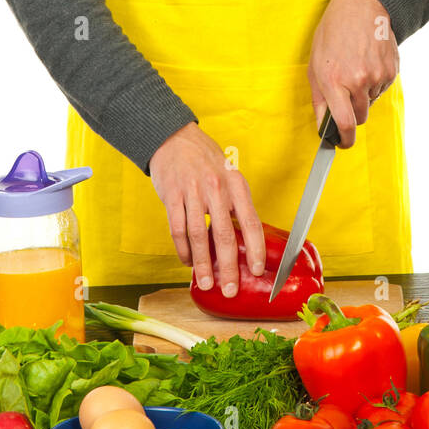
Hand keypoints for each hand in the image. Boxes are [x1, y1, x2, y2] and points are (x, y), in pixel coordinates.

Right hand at [148, 122, 265, 297]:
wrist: (174, 139)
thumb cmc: (205, 160)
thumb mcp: (228, 175)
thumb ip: (236, 203)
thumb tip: (245, 239)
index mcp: (236, 184)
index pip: (250, 222)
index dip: (255, 249)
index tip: (256, 270)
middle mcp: (216, 188)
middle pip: (224, 235)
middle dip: (228, 267)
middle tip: (230, 289)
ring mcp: (192, 192)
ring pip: (198, 236)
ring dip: (203, 264)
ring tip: (207, 282)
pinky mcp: (172, 196)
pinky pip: (178, 229)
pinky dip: (183, 250)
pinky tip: (187, 261)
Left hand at [308, 0, 399, 147]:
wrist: (362, 7)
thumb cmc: (333, 33)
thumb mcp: (315, 64)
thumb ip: (319, 99)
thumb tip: (323, 125)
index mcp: (334, 80)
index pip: (344, 123)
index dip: (344, 140)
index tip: (342, 143)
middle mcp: (358, 80)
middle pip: (360, 118)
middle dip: (352, 114)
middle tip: (345, 95)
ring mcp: (377, 76)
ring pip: (370, 103)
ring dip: (363, 96)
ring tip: (355, 69)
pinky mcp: (391, 71)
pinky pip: (381, 89)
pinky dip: (374, 84)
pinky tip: (367, 63)